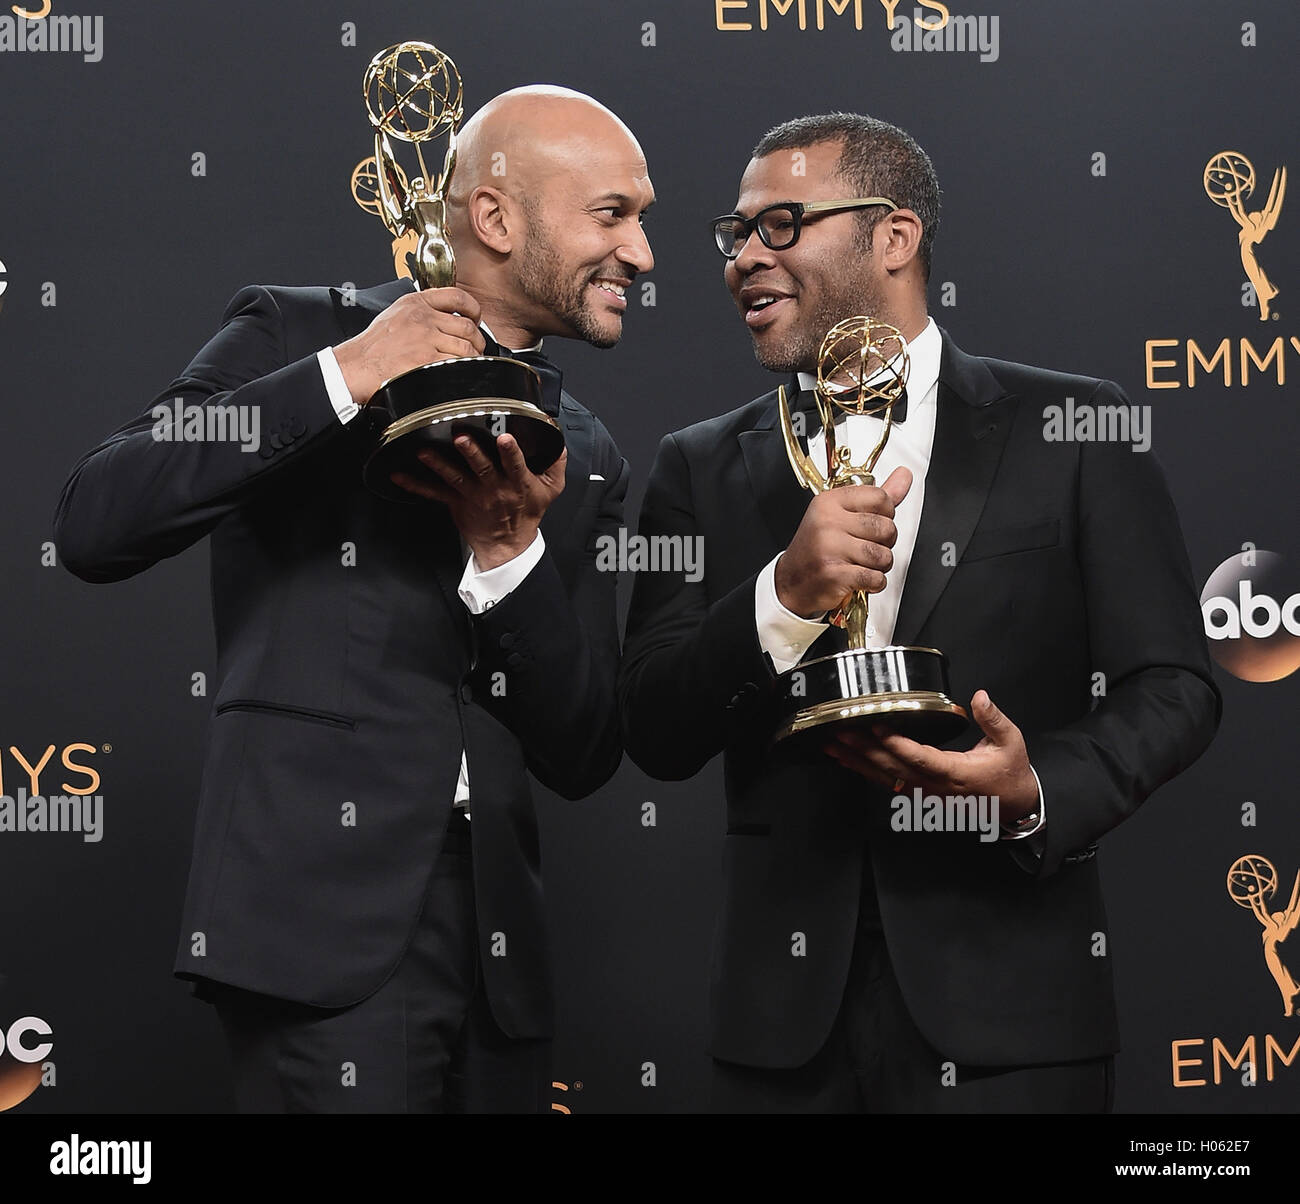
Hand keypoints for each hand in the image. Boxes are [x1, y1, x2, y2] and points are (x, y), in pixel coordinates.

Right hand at [332, 287, 485, 404]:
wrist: (356, 366)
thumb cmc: (374, 346)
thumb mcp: (395, 314)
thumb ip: (421, 311)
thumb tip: (448, 317)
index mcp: (415, 303)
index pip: (456, 296)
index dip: (473, 308)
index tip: (476, 318)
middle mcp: (422, 318)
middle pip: (467, 327)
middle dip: (477, 341)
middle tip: (474, 349)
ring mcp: (426, 339)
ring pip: (466, 348)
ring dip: (472, 359)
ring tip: (467, 365)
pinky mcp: (427, 361)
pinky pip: (458, 365)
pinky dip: (463, 372)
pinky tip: (459, 374)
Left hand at [391, 435, 566, 568]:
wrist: (508, 544)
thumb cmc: (526, 513)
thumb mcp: (552, 489)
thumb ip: (556, 462)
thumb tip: (556, 438)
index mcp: (518, 483)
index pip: (516, 465)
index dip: (511, 452)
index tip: (506, 439)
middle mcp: (494, 488)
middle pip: (482, 468)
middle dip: (471, 453)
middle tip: (461, 438)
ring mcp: (473, 495)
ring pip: (455, 477)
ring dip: (439, 464)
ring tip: (425, 453)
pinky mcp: (456, 502)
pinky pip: (433, 493)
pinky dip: (415, 485)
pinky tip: (399, 476)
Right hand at [774, 466, 911, 618]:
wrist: (791, 582)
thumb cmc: (818, 549)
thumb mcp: (842, 516)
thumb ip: (875, 499)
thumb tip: (904, 475)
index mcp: (829, 502)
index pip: (880, 497)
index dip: (885, 515)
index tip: (872, 525)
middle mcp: (827, 521)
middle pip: (886, 528)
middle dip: (885, 544)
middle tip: (866, 550)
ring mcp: (828, 547)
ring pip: (883, 556)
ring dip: (879, 567)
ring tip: (862, 566)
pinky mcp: (832, 574)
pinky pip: (874, 578)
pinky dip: (874, 583)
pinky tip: (860, 580)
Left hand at [823, 691, 1039, 821]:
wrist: (1014, 806)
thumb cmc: (1010, 772)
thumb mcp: (1011, 742)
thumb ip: (993, 719)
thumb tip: (979, 696)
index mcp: (955, 773)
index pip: (920, 758)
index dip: (896, 744)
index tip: (876, 727)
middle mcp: (934, 786)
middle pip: (893, 768)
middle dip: (863, 750)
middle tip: (839, 732)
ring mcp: (925, 792)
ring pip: (885, 778)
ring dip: (857, 761)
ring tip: (832, 745)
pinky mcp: (920, 793)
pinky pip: (888, 783)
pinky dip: (865, 771)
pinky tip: (847, 761)